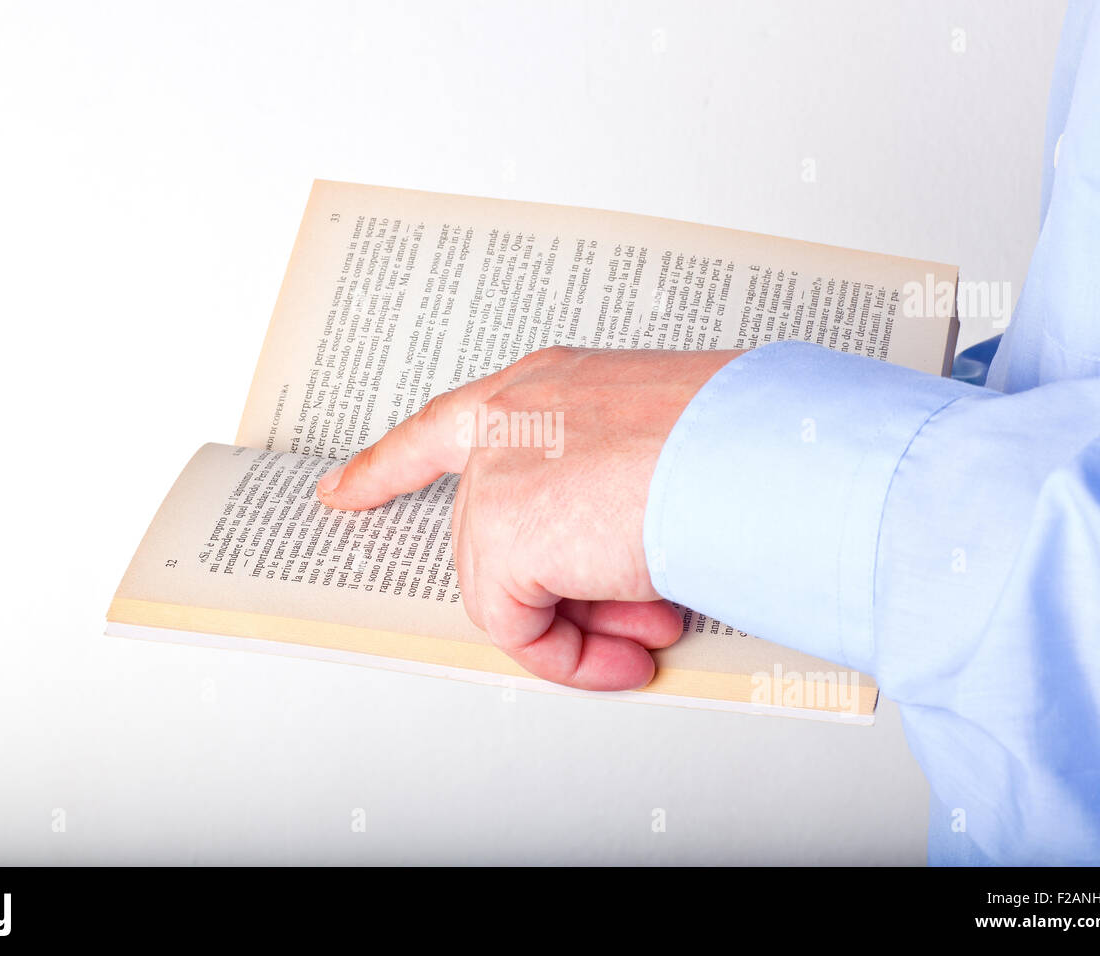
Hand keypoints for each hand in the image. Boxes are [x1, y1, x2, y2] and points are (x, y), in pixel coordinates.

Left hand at [316, 346, 740, 689]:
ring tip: (649, 636)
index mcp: (548, 385)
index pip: (445, 425)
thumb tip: (616, 568)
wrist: (758, 448)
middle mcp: (511, 419)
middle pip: (492, 535)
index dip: (386, 466)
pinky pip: (516, 624)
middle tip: (639, 625)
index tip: (341, 489)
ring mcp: (499, 474)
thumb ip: (610, 495)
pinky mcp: (503, 535)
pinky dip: (568, 655)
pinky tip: (628, 653)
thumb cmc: (742, 436)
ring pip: (505, 584)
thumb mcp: (661, 447)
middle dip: (565, 595)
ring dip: (580, 627)